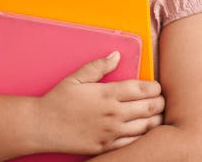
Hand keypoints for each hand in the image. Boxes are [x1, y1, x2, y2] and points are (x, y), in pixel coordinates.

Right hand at [33, 51, 164, 153]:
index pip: (144, 89)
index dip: (156, 88)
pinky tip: (143, 132)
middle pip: (150, 108)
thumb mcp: (77, 77)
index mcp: (108, 94)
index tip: (157, 87)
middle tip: (161, 100)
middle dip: (160, 103)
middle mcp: (113, 113)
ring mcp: (111, 132)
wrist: (41, 126)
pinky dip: (143, 137)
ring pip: (146, 127)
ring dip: (155, 120)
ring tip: (156, 115)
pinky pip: (133, 143)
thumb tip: (116, 55)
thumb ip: (99, 66)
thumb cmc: (58, 100)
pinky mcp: (106, 146)